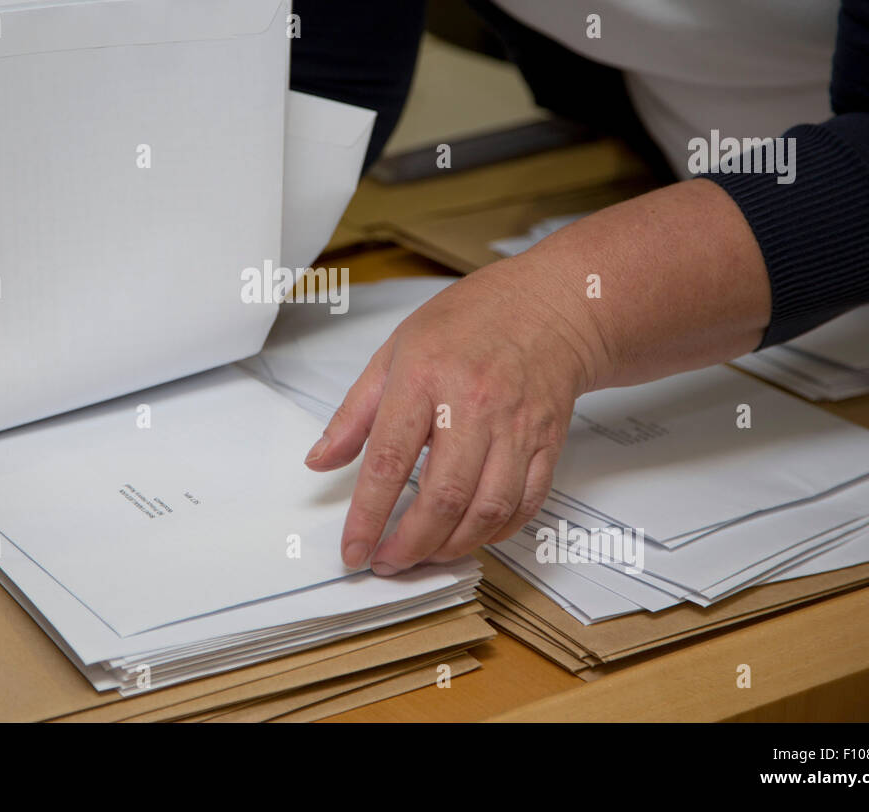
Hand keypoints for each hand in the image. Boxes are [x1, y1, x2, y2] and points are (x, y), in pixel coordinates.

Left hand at [304, 255, 606, 574]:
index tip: (354, 548)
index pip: (389, 461)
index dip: (368, 515)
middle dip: (410, 544)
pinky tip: (470, 536)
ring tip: (424, 554)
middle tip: (389, 561)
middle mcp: (473, 405)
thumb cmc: (469, 324)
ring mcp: (515, 427)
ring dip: (452, 547)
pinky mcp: (547, 442)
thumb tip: (321, 460)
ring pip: (487, 510)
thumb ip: (354, 413)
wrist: (548, 307)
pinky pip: (525, 505)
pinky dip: (495, 533)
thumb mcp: (394, 352)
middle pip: (443, 497)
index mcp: (424, 378)